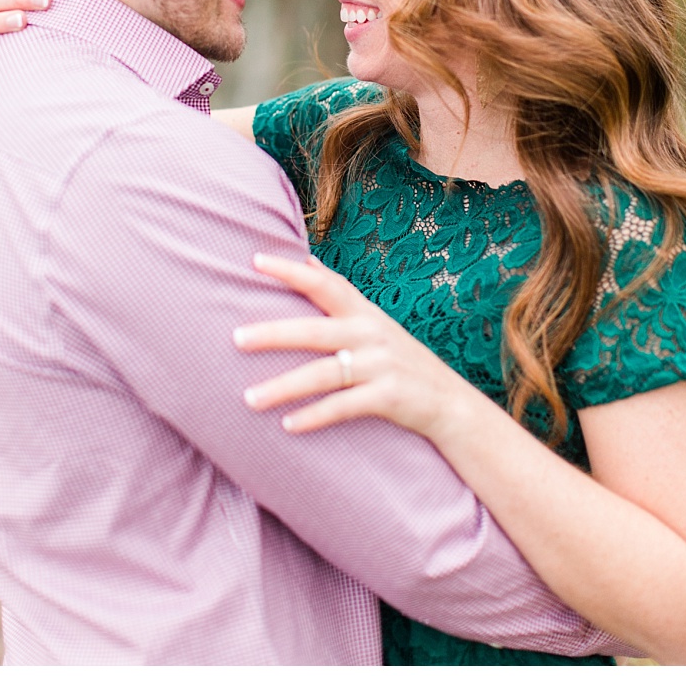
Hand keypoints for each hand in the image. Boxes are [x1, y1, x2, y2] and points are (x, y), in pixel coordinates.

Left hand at [234, 253, 460, 438]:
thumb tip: (307, 261)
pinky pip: (344, 407)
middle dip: (275, 334)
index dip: (292, 271)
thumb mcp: (375, 323)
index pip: (325, 284)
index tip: (255, 259)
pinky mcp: (389, 397)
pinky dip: (315, 416)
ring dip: (284, 387)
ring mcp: (381, 366)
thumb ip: (342, 297)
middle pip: (316, 331)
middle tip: (236, 338)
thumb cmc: (399, 360)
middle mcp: (372, 334)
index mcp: (365, 314)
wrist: (449, 402)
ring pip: (324, 374)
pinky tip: (288, 425)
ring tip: (248, 398)